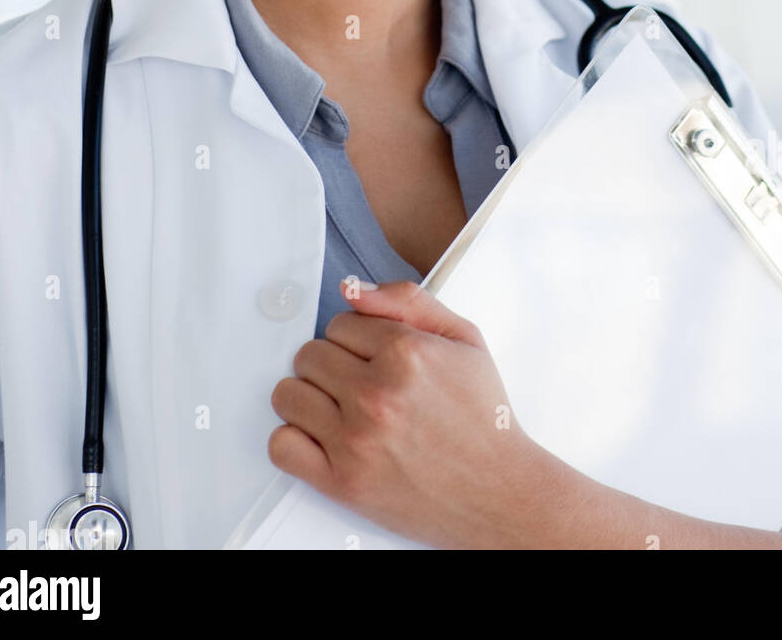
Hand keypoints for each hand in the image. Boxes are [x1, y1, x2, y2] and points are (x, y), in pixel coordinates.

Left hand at [268, 279, 558, 548]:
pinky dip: (294, 440)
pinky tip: (322, 437)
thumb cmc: (483, 419)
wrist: (499, 491)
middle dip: (333, 365)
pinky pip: (282, 446)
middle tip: (359, 383)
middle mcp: (377, 394)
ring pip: (289, 394)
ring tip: (340, 409)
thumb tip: (353, 289)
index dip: (356, 338)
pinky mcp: (342, 482)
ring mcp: (356, 440)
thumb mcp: (464, 340)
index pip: (340, 323)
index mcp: (406, 352)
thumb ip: (407, 302)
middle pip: (310, 355)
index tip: (371, 356)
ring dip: (310, 398)